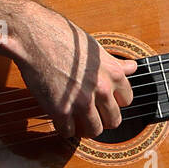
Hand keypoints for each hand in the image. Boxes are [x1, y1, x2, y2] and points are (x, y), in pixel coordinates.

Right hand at [13, 4, 138, 138]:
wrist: (36, 36)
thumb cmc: (64, 36)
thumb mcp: (95, 48)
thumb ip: (114, 63)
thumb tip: (132, 68)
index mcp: (113, 73)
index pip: (127, 100)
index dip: (115, 101)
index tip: (106, 101)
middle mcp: (102, 89)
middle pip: (114, 120)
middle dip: (104, 119)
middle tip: (93, 115)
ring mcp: (82, 102)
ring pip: (94, 131)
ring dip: (86, 128)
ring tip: (78, 121)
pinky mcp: (61, 110)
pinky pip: (68, 132)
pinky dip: (64, 128)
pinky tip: (60, 119)